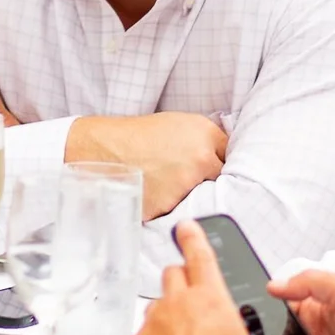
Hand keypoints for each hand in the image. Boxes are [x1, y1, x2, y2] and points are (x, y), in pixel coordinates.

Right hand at [67, 114, 226, 219]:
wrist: (103, 149)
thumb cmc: (138, 135)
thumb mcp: (178, 123)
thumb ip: (204, 139)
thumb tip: (222, 156)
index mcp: (206, 135)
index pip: (231, 156)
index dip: (220, 163)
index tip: (214, 167)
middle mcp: (201, 159)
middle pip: (220, 180)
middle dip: (208, 181)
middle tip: (186, 176)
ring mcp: (186, 185)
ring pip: (201, 198)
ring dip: (190, 195)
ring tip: (166, 183)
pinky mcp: (170, 206)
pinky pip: (179, 210)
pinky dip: (171, 206)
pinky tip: (155, 193)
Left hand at [127, 221, 303, 334]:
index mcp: (210, 299)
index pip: (201, 256)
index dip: (193, 238)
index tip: (186, 227)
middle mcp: (178, 304)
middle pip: (172, 274)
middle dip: (181, 280)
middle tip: (190, 299)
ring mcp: (154, 323)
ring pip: (156, 307)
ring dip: (167, 318)